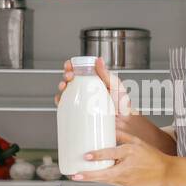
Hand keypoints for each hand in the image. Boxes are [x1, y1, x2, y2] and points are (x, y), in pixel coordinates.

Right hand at [53, 57, 173, 151]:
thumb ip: (106, 74)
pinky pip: (66, 108)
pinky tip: (61, 100)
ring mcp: (81, 103)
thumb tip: (99, 60)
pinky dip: (60, 102)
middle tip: (69, 77)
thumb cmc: (122, 106)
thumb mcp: (116, 86)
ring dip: (61, 87)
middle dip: (65, 76)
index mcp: (94, 82)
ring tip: (65, 86)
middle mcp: (86, 92)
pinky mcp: (79, 115)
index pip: (79, 71)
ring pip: (66, 92)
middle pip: (70, 81)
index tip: (69, 65)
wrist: (124, 126)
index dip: (72, 66)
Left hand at [69, 129, 171, 185]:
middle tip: (76, 175)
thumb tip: (109, 126)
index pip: (111, 154)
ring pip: (106, 179)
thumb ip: (122, 135)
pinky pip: (112, 181)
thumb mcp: (138, 142)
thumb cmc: (153, 157)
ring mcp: (126, 179)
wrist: (166, 173)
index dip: (98, 155)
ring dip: (92, 178)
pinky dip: (104, 179)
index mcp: (130, 153)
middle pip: (104, 174)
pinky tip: (95, 176)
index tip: (86, 156)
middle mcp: (127, 167)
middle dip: (89, 176)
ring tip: (79, 175)